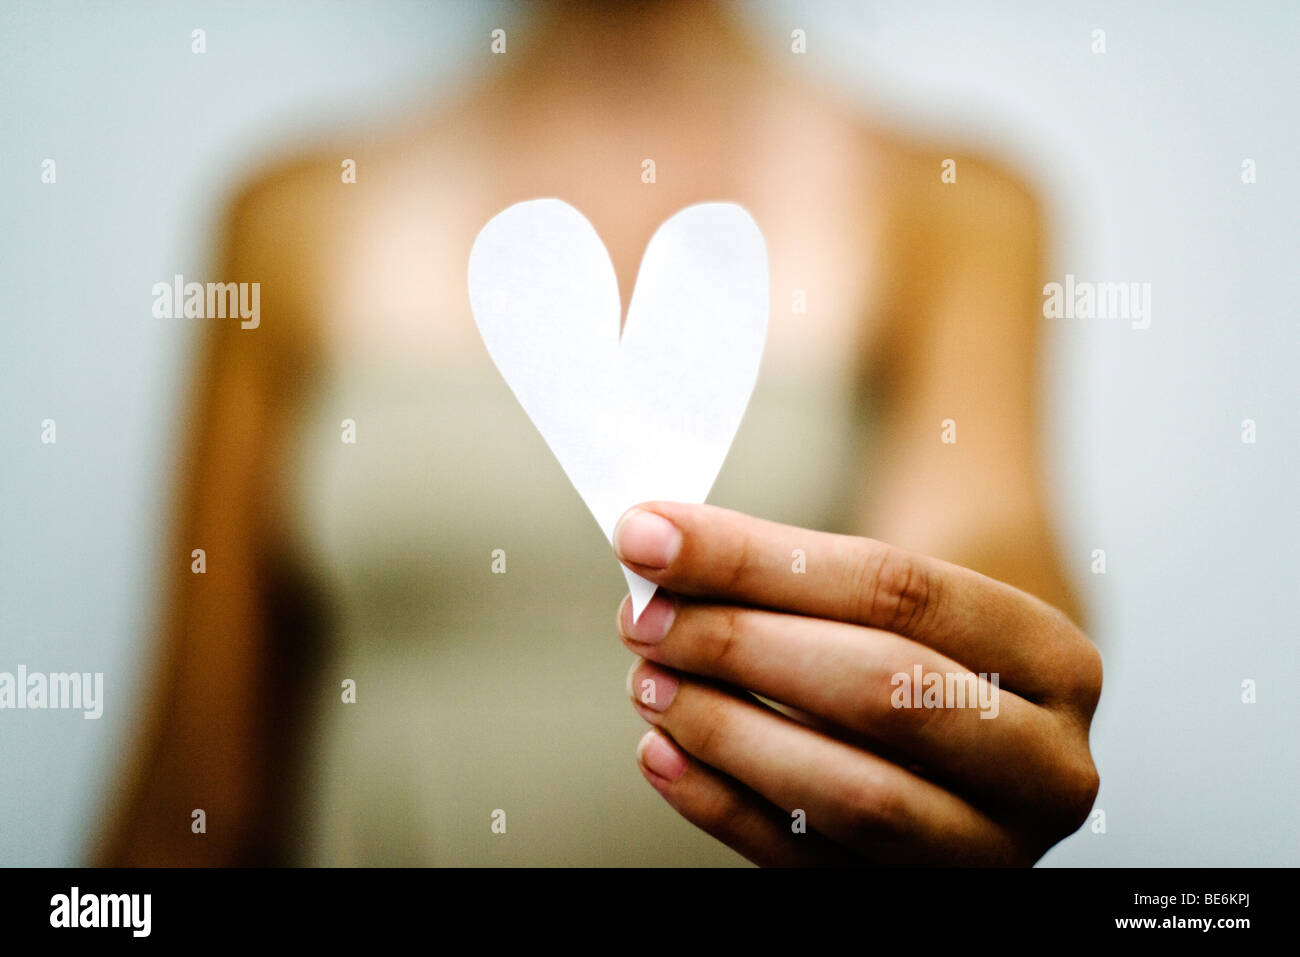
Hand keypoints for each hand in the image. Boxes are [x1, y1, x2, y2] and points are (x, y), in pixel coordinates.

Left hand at [613, 502, 1101, 865]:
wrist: (980, 722)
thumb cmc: (923, 645)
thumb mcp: (895, 589)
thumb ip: (789, 568)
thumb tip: (658, 545)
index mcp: (1054, 658)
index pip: (897, 587)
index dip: (758, 559)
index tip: (652, 537)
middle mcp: (1044, 764)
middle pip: (883, 690)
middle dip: (741, 646)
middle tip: (645, 616)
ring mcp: (991, 850)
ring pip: (852, 794)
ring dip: (726, 730)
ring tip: (649, 680)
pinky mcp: (920, 901)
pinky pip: (809, 865)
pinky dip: (722, 806)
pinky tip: (662, 752)